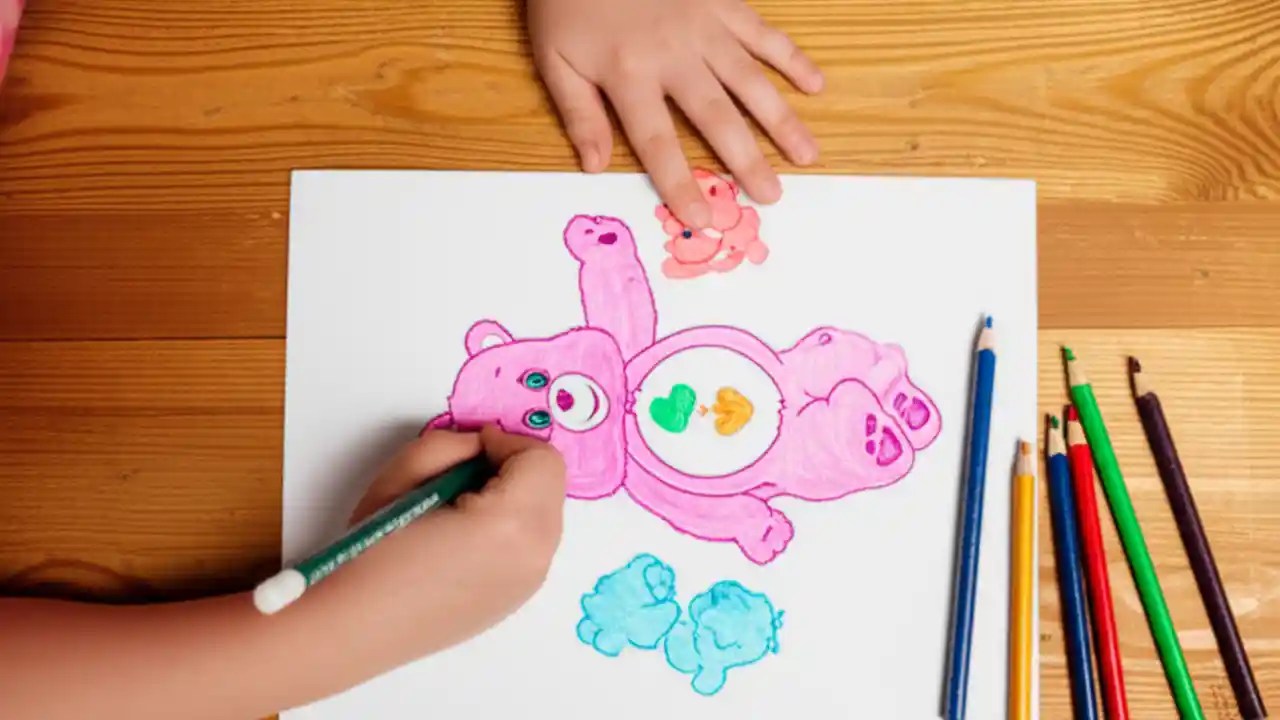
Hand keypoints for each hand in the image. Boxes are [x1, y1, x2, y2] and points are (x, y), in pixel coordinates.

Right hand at [325, 427, 566, 668]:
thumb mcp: (402, 475)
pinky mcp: (514, 602)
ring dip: (514, 497)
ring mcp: (528, 585)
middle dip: (514, 469)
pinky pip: (529, 546)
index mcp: (512, 525)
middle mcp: (534, 558)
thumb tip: (479, 451)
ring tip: (461, 507)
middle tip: (464, 476)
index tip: (470, 449)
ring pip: (543, 516)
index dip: (506, 443)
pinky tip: (464, 540)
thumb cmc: (370, 550)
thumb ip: (451, 447)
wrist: (351, 628)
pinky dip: (510, 528)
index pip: (542, 459)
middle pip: (550, 486)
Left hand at [527, 0, 822, 227]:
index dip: (680, 183)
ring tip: (807, 155)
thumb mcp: (554, 60)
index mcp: (628, 75)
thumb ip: (579, 114)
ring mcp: (703, 26)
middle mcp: (673, 55)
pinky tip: (816, 85)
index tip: (702, 219)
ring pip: (750, 79)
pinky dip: (791, 57)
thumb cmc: (567, 3)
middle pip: (716, 117)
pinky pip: (762, 32)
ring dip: (782, 119)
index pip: (658, 143)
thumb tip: (594, 168)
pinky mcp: (720, 1)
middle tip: (773, 196)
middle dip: (747, 160)